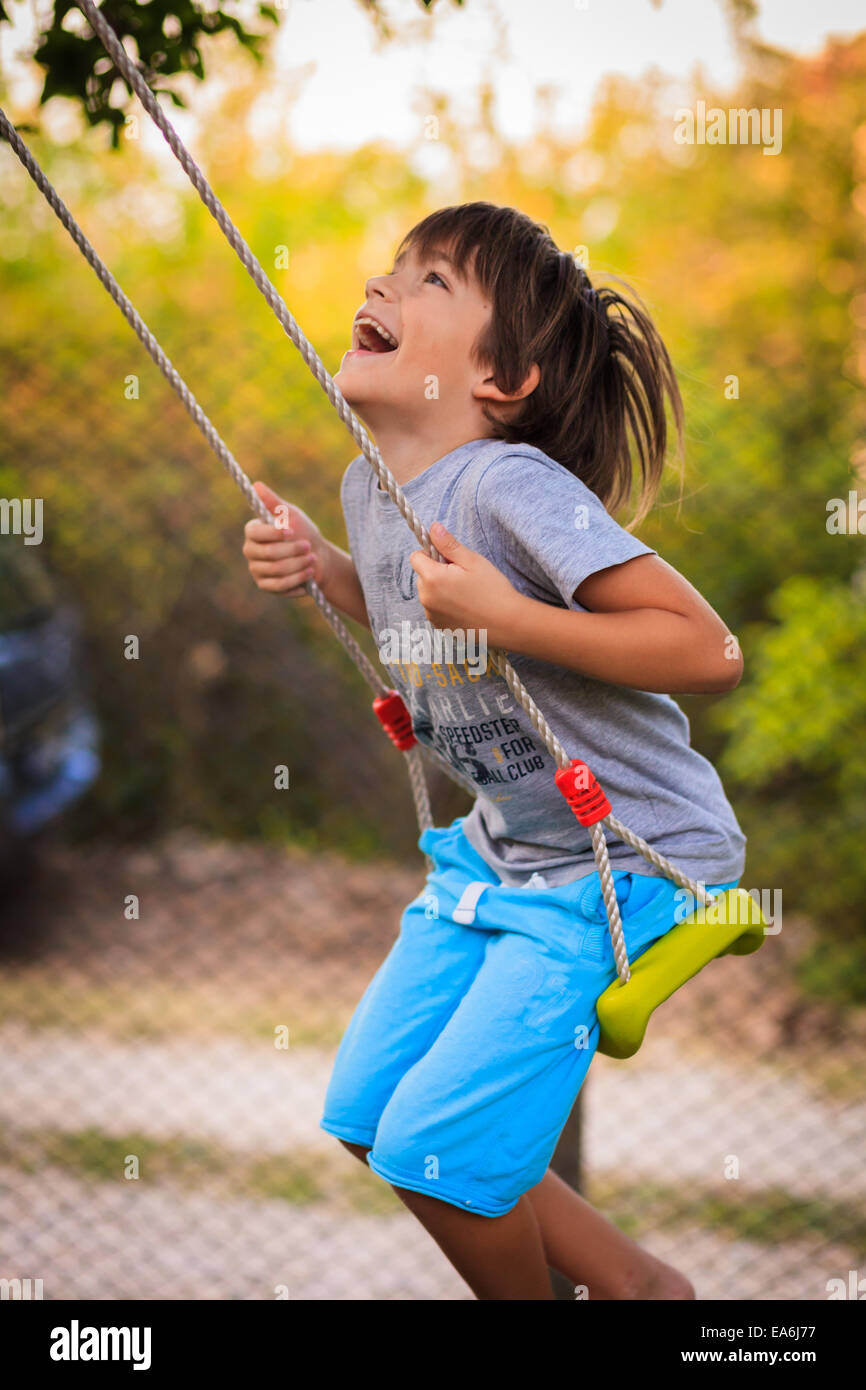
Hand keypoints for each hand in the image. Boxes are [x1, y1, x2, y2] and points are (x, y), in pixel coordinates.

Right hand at [242, 481, 329, 596]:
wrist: (317, 557)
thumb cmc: (303, 532)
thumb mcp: (291, 514)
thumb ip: (274, 502)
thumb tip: (257, 485)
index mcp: (253, 531)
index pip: (255, 533)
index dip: (273, 533)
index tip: (292, 530)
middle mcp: (250, 551)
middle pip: (268, 553)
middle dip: (292, 550)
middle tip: (308, 546)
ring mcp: (257, 570)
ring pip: (276, 570)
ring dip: (299, 565)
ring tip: (312, 559)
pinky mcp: (266, 585)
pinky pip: (280, 586)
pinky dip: (298, 580)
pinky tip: (309, 574)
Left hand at [409, 522, 526, 648]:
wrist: (508, 624)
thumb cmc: (493, 590)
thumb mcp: (472, 561)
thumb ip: (448, 544)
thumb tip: (433, 528)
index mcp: (432, 579)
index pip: (416, 557)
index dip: (431, 554)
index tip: (449, 559)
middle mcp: (426, 599)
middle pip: (421, 576)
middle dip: (436, 572)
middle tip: (462, 577)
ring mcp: (432, 615)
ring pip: (428, 593)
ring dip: (440, 590)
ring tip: (466, 593)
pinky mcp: (439, 627)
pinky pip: (435, 609)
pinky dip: (445, 606)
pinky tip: (465, 607)